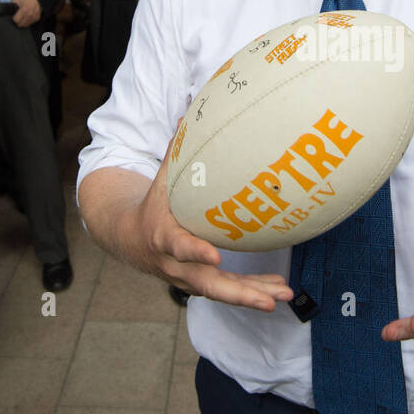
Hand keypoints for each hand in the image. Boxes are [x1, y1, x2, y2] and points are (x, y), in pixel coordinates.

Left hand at [11, 0, 41, 27]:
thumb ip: (12, 4)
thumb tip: (8, 9)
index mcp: (24, 9)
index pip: (16, 20)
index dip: (14, 18)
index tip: (14, 16)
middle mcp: (30, 14)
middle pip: (20, 24)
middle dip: (18, 21)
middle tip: (17, 17)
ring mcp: (34, 17)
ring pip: (25, 25)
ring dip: (22, 22)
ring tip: (22, 18)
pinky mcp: (37, 18)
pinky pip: (30, 23)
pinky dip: (28, 21)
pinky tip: (26, 17)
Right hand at [125, 121, 294, 310]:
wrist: (129, 239)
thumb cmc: (151, 205)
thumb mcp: (160, 181)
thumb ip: (176, 153)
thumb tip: (188, 114)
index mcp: (164, 237)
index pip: (179, 247)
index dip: (196, 252)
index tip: (216, 254)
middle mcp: (176, 264)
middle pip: (207, 283)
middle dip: (238, 293)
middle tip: (268, 300)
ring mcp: (188, 278)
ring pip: (221, 292)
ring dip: (253, 295)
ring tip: (284, 295)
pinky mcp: (199, 284)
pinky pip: (227, 291)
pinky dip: (252, 292)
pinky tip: (279, 290)